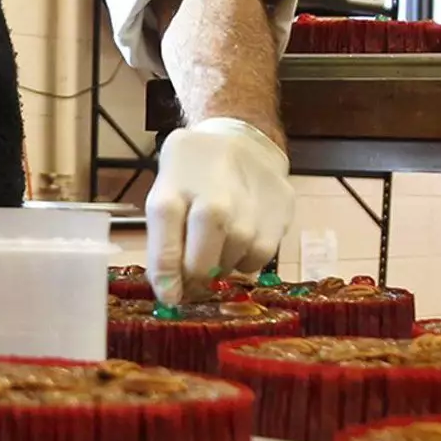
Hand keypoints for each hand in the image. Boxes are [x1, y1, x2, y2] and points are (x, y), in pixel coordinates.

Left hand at [146, 118, 293, 304]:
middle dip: (194, 281)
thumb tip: (168, 290)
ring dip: (220, 268)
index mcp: (174, 191)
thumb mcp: (165, 192)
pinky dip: (245, 261)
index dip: (165, 277)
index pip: (164, 246)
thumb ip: (162, 238)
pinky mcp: (278, 214)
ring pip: (231, 264)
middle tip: (190, 285)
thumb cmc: (193, 174)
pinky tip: (238, 244)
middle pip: (201, 262)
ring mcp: (249, 208)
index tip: (168, 297)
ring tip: (215, 250)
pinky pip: (259, 258)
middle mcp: (213, 200)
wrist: (242, 143)